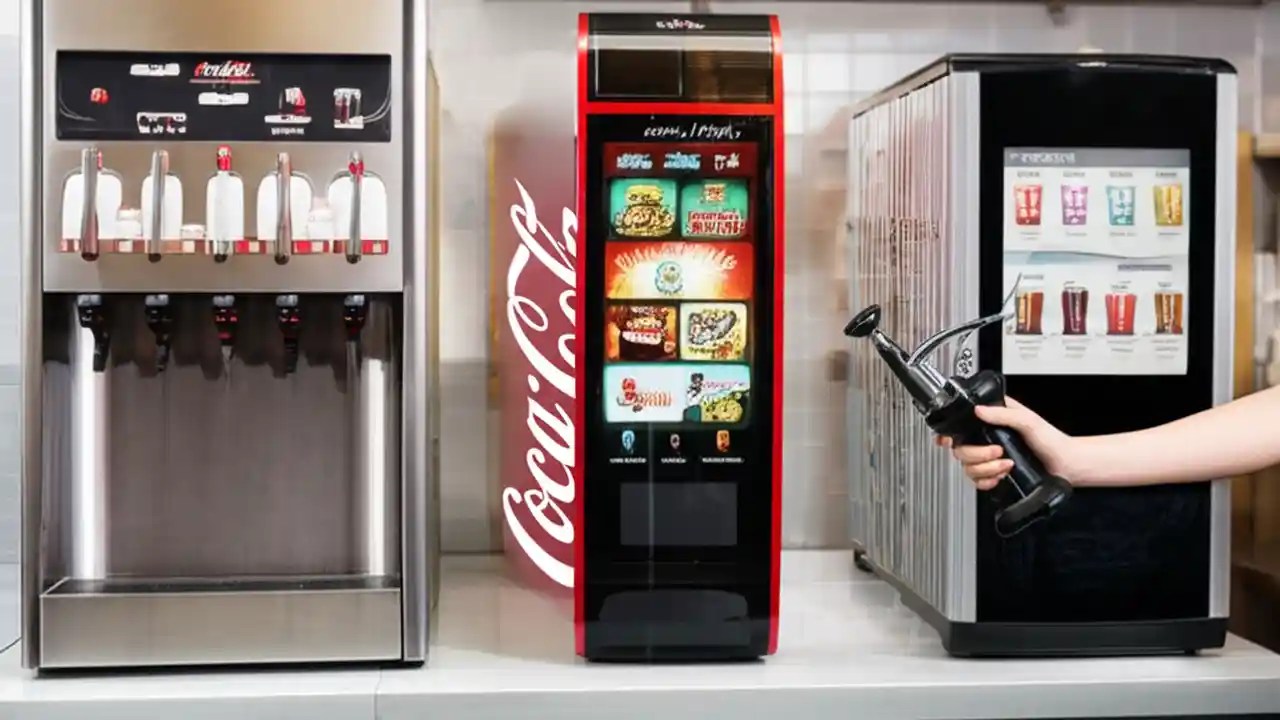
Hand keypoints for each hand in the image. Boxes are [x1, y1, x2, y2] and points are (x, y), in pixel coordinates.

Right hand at [934, 397, 1075, 490]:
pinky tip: (1000, 476)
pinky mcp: (995, 473)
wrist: (1065, 464)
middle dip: (978, 455)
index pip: (962, 425)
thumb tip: (979, 410)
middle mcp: (988, 438)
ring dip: (986, 469)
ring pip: (968, 467)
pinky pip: (978, 481)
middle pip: (961, 450)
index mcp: (993, 420)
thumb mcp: (1027, 420)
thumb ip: (1002, 415)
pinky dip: (986, 481)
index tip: (948, 440)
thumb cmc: (1051, 440)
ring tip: (1005, 465)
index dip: (949, 434)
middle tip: (998, 452)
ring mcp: (990, 457)